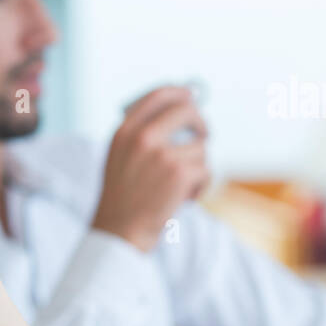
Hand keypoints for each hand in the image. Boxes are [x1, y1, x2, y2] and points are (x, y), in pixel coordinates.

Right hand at [91, 85, 210, 251]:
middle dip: (201, 122)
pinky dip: (200, 187)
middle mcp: (141, 138)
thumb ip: (141, 135)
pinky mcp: (179, 173)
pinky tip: (183, 199)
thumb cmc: (123, 200)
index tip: (191, 97)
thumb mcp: (120, 159)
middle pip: (186, 111)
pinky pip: (206, 170)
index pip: (158, 95)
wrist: (119, 233)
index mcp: (124, 132)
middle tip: (204, 134)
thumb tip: (181, 111)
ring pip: (200, 147)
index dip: (180, 92)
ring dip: (197, 168)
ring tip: (178, 188)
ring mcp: (161, 154)